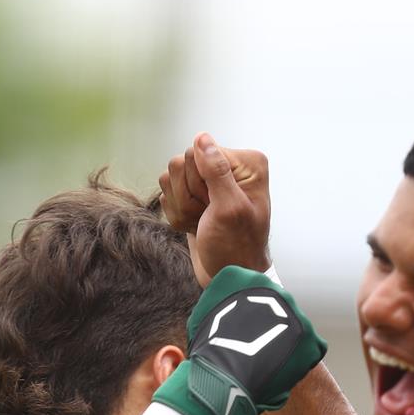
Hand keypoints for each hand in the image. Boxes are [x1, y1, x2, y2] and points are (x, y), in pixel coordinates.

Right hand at [159, 133, 270, 285]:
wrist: (227, 276)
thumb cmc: (235, 247)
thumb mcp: (229, 208)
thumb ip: (216, 171)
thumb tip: (202, 138)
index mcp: (245, 163)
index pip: (198, 152)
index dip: (198, 183)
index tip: (213, 206)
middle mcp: (228, 166)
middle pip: (181, 163)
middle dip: (188, 197)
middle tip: (208, 217)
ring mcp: (209, 181)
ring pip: (170, 179)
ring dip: (182, 208)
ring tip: (202, 222)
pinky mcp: (195, 195)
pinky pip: (168, 194)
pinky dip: (178, 215)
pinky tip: (195, 226)